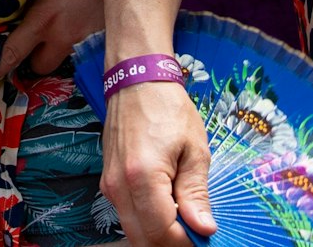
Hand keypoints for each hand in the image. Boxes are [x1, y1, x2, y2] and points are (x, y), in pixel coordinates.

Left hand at [0, 0, 104, 80]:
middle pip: (41, 66)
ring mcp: (85, 41)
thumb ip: (34, 6)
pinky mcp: (103, 39)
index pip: (14, 52)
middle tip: (38, 38)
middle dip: (36, 56)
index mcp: (43, 18)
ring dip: (59, 48)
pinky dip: (80, 38)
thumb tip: (21, 20)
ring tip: (63, 24)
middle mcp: (64, 36)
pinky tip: (82, 19)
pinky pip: (83, 47)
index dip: (0, 65)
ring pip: (63, 58)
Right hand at [99, 80, 215, 246]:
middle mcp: (119, 187)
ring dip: (158, 233)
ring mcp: (109, 186)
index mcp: (143, 177)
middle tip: (195, 231)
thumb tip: (204, 229)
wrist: (137, 81)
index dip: (185, 241)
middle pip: (142, 239)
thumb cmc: (168, 109)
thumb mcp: (194, 149)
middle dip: (170, 242)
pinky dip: (147, 220)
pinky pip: (127, 214)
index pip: (162, 232)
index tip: (204, 235)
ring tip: (183, 216)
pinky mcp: (108, 183)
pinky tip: (167, 205)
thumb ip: (196, 193)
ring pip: (133, 230)